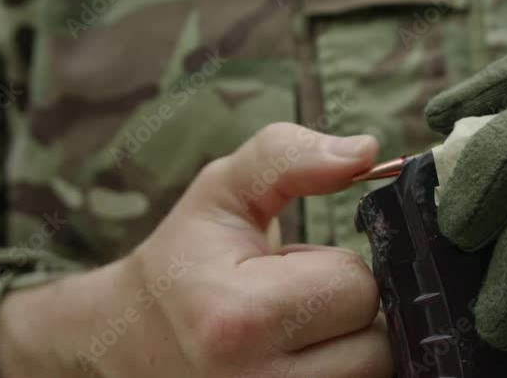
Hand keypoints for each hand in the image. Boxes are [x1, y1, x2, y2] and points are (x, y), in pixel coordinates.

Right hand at [0, 123, 393, 377]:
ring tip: (298, 331)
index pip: (358, 289)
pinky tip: (305, 355)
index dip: (336, 269)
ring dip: (350, 348)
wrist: (129, 339)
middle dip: (348, 313)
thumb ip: (290, 157)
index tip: (290, 269)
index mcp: (238, 318)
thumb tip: (366, 150)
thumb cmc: (186, 259)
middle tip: (297, 302)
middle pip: (378, 345)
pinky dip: (342, 370)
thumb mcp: (224, 189)